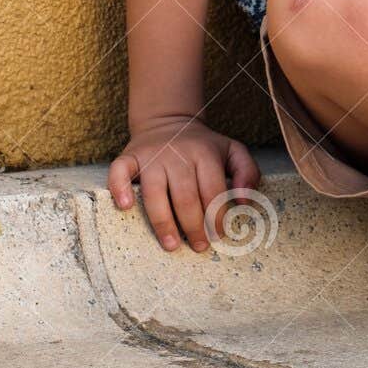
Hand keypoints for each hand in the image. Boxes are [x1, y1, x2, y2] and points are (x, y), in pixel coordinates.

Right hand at [108, 119, 260, 253]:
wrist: (170, 121)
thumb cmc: (204, 146)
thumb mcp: (233, 151)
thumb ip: (248, 172)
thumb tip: (243, 201)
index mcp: (205, 154)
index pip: (213, 191)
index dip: (217, 216)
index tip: (218, 236)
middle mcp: (178, 155)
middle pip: (185, 197)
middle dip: (194, 227)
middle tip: (199, 246)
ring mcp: (152, 156)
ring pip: (155, 193)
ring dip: (163, 223)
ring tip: (172, 245)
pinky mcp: (129, 157)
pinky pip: (119, 172)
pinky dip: (120, 189)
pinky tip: (127, 206)